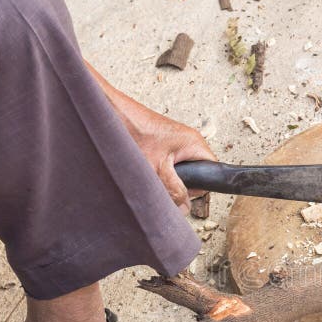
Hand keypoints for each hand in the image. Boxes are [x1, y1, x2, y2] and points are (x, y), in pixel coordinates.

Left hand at [85, 61, 213, 214]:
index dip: (200, 187)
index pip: (212, 171)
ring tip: (151, 174)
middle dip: (181, 184)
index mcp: (194, 143)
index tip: (186, 193)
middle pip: (196, 173)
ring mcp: (175, 141)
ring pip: (180, 169)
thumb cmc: (132, 130)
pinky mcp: (161, 143)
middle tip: (164, 184)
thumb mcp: (157, 169)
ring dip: (166, 177)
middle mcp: (188, 140)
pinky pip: (168, 163)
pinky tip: (146, 168)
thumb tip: (184, 208)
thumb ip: (173, 191)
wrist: (109, 113)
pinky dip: (157, 170)